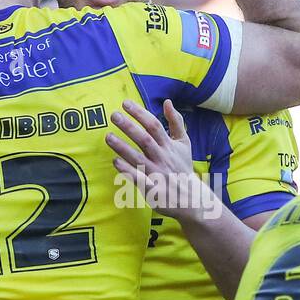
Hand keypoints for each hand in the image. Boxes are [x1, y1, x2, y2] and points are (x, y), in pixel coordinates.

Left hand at [107, 99, 218, 221]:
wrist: (190, 198)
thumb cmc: (183, 166)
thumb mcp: (184, 143)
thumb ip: (176, 122)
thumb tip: (167, 101)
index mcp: (170, 146)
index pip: (154, 126)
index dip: (140, 114)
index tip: (125, 103)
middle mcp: (163, 158)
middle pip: (145, 140)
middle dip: (129, 127)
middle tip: (114, 115)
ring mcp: (157, 174)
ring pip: (138, 158)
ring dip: (122, 147)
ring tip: (108, 136)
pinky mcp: (152, 189)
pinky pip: (137, 178)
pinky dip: (127, 170)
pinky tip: (115, 161)